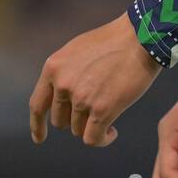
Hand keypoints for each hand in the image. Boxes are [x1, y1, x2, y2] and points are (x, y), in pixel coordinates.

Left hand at [29, 13, 161, 147]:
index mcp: (53, 67)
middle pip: (60, 120)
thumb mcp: (77, 50)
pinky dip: (102, 139)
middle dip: (75, 120)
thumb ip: (65, 73)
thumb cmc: (114, 42)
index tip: (40, 138)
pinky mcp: (102, 110)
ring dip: (92, 126)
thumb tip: (63, 98)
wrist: (140, 38)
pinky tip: (112, 132)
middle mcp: (63, 84)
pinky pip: (92, 138)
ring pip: (78, 129)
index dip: (37, 125)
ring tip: (109, 114)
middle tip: (94, 111)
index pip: (37, 104)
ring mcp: (81, 98)